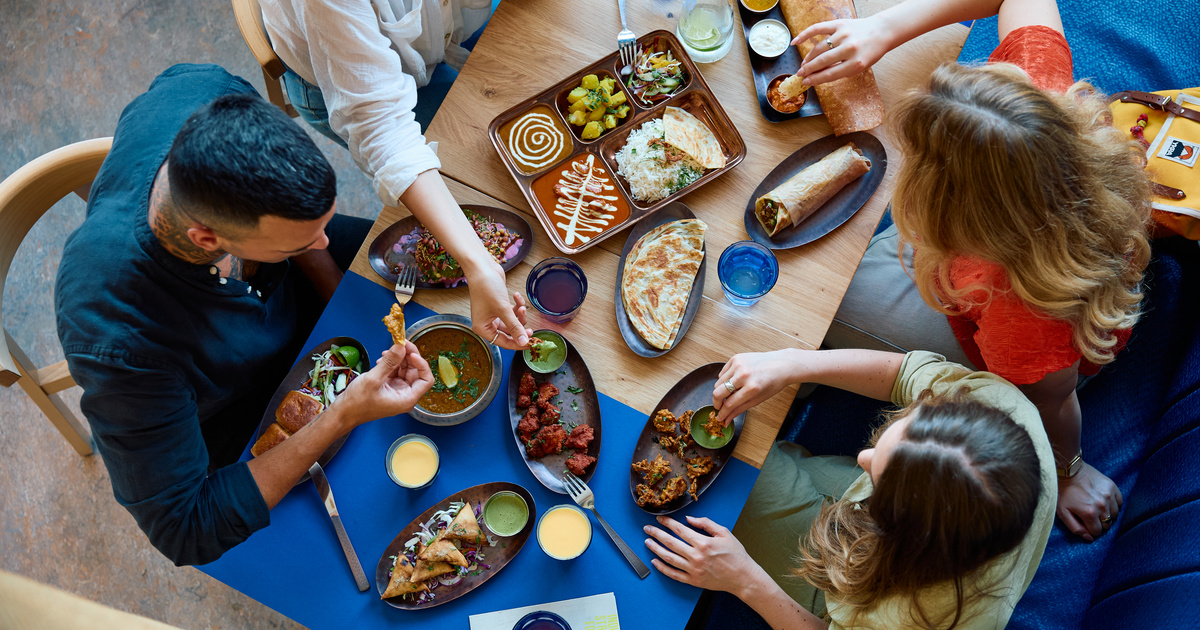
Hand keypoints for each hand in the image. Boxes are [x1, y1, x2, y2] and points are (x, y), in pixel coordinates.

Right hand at [331, 342, 432, 426]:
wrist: (343, 412)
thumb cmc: (357, 403)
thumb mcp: (373, 379)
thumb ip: (389, 362)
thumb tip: (401, 347)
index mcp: (407, 399)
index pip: (426, 380)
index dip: (422, 364)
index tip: (411, 353)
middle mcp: (405, 395)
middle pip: (416, 372)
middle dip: (408, 357)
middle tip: (399, 344)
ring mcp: (397, 390)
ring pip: (405, 370)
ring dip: (398, 359)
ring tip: (385, 353)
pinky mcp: (389, 387)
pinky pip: (395, 372)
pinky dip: (390, 364)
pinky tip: (381, 360)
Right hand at [465, 260, 530, 349]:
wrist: (482, 267)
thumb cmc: (486, 287)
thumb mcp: (503, 309)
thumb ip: (514, 327)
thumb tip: (523, 342)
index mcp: (483, 328)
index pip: (503, 342)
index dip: (518, 343)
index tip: (531, 342)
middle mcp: (487, 323)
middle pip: (509, 333)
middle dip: (520, 327)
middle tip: (531, 329)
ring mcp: (493, 314)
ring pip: (512, 322)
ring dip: (519, 315)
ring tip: (521, 306)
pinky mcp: (499, 306)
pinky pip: (512, 311)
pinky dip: (516, 305)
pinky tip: (516, 295)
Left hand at [644, 516, 764, 596]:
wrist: (743, 577)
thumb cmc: (736, 554)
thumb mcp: (724, 533)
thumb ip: (705, 523)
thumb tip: (688, 519)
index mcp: (703, 542)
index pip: (679, 530)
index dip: (667, 523)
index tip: (659, 519)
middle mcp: (696, 556)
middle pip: (670, 542)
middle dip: (656, 533)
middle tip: (647, 528)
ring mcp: (693, 570)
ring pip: (669, 558)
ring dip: (656, 549)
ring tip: (647, 542)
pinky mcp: (693, 581)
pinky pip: (674, 574)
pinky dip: (663, 568)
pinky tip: (655, 561)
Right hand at [712, 350, 798, 424]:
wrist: (781, 364)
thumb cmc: (772, 383)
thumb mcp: (757, 399)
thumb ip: (739, 409)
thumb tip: (726, 420)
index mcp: (752, 388)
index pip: (729, 404)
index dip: (722, 413)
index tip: (719, 418)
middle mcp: (744, 375)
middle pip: (718, 392)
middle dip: (716, 403)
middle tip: (719, 407)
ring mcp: (738, 365)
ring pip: (718, 382)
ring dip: (721, 390)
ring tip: (731, 392)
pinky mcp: (736, 358)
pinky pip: (722, 373)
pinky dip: (725, 379)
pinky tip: (734, 380)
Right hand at [793, 16, 890, 86]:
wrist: (881, 31)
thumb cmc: (870, 52)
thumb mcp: (859, 67)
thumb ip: (840, 71)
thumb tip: (817, 75)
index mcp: (856, 63)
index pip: (829, 74)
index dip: (815, 79)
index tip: (805, 82)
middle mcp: (849, 48)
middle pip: (822, 61)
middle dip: (808, 69)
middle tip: (800, 74)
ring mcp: (843, 35)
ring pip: (819, 48)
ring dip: (808, 57)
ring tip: (804, 64)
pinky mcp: (839, 24)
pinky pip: (817, 29)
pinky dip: (804, 35)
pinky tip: (795, 42)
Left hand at [1057, 462, 1122, 541]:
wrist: (1069, 470)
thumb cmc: (1064, 492)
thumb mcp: (1063, 512)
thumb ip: (1075, 528)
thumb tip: (1089, 538)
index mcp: (1089, 513)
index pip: (1097, 531)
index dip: (1090, 529)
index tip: (1085, 523)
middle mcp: (1102, 505)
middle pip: (1107, 524)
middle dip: (1099, 523)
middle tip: (1090, 515)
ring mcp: (1109, 496)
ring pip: (1115, 514)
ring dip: (1107, 514)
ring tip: (1097, 508)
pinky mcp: (1112, 487)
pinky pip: (1119, 502)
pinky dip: (1114, 504)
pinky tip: (1104, 501)